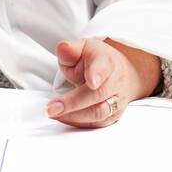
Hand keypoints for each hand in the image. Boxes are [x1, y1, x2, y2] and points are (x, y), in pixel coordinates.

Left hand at [46, 37, 161, 127]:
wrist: (120, 73)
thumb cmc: (97, 60)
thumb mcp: (82, 48)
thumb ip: (70, 50)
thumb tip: (63, 48)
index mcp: (106, 62)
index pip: (103, 67)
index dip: (97, 75)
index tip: (92, 82)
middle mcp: (116, 82)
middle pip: (98, 95)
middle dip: (73, 103)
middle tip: (51, 108)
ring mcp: (117, 100)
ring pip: (99, 113)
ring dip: (73, 116)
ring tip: (53, 114)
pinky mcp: (114, 115)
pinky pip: (97, 124)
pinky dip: (78, 123)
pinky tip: (63, 118)